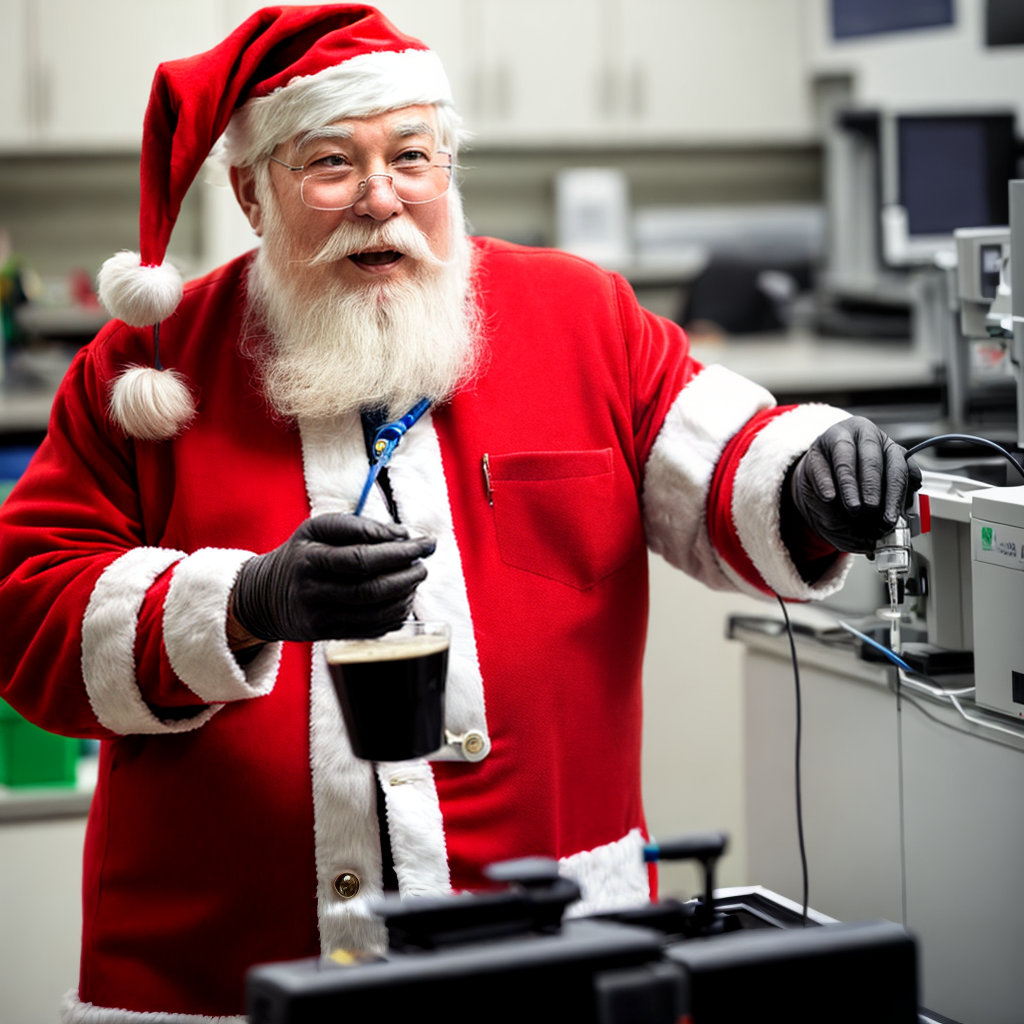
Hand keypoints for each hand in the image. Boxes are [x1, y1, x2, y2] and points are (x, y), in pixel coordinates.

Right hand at [231, 514, 434, 642]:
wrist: (265, 597)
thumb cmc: (302, 554)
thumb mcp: (317, 528)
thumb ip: (358, 526)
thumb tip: (402, 535)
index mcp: (310, 559)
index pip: (362, 558)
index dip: (399, 551)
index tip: (423, 542)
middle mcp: (314, 592)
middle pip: (373, 589)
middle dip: (408, 575)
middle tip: (423, 564)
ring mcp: (321, 618)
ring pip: (376, 613)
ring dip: (406, 596)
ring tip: (415, 579)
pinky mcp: (329, 635)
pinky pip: (372, 629)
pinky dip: (395, 615)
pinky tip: (403, 599)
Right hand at [789, 417, 921, 553]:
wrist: (821, 488)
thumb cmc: (854, 494)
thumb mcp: (876, 503)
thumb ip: (887, 512)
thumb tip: (892, 531)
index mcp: (888, 449)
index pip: (897, 468)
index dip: (895, 495)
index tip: (891, 517)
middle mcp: (865, 438)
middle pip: (872, 459)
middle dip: (873, 487)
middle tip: (872, 508)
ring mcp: (838, 441)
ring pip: (845, 459)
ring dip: (850, 486)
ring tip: (852, 506)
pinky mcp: (815, 451)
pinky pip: (821, 466)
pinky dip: (826, 484)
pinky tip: (830, 497)